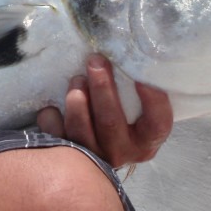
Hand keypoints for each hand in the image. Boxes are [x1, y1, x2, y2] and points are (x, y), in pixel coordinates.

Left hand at [36, 54, 172, 167]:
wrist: (89, 149)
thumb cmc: (116, 115)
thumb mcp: (133, 108)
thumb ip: (131, 90)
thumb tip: (122, 52)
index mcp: (145, 141)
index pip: (158, 124)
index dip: (153, 101)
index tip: (141, 78)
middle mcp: (122, 153)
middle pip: (110, 123)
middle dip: (101, 89)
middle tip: (95, 62)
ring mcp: (93, 158)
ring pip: (82, 132)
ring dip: (76, 101)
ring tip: (76, 80)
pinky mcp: (67, 158)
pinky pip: (57, 136)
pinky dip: (52, 119)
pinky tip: (52, 107)